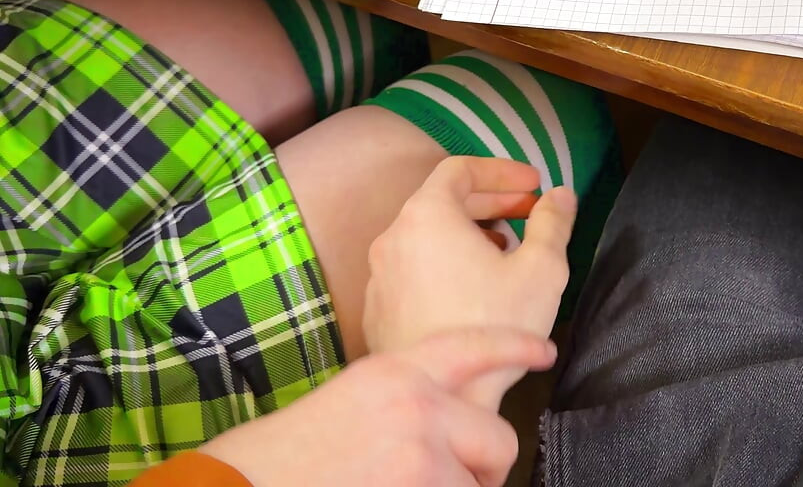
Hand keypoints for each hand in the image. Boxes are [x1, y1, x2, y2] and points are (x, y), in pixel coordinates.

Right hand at [199, 327, 555, 486]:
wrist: (240, 484)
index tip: (545, 351)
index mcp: (394, 371)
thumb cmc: (285, 458)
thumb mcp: (349, 404)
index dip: (516, 347)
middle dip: (486, 470)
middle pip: (499, 436)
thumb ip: (405, 403)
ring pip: (481, 484)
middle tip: (457, 483)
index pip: (473, 346)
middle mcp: (416, 403)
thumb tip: (450, 424)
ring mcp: (421, 451)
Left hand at [363, 156, 576, 406]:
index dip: (502, 170)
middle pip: (442, 200)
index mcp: (427, 215)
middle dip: (490, 201)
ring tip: (505, 250)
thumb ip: (553, 222)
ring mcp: (380, 275)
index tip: (533, 184)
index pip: (460, 169)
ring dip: (468, 233)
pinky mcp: (378, 308)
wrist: (444, 395)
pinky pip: (413, 269)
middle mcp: (393, 237)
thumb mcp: (541, 269)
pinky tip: (474, 288)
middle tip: (528, 211)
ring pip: (426, 236)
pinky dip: (444, 264)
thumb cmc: (492, 329)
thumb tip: (561, 197)